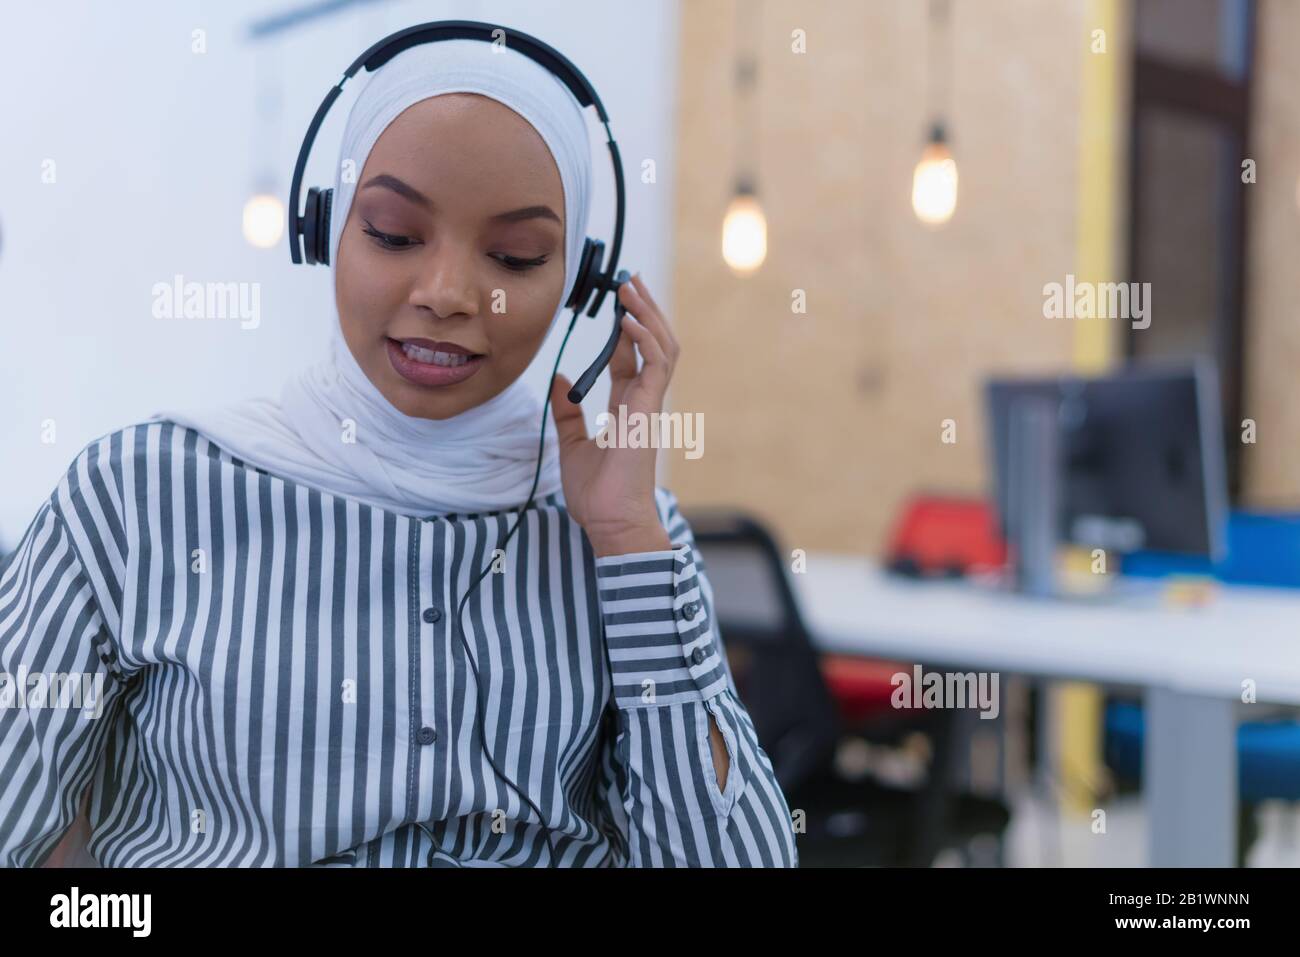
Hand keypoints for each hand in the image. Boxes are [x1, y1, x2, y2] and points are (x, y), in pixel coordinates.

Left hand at [550, 273, 678, 556]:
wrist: (610, 521)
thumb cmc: (597, 493)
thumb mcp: (572, 443)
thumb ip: (567, 411)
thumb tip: (559, 380)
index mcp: (627, 408)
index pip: (630, 357)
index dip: (624, 328)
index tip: (615, 300)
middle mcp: (642, 401)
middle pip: (652, 343)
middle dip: (643, 309)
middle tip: (629, 279)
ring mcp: (650, 404)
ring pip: (661, 347)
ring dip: (647, 314)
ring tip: (630, 287)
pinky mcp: (650, 410)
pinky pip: (655, 365)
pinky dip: (644, 339)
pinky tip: (628, 320)